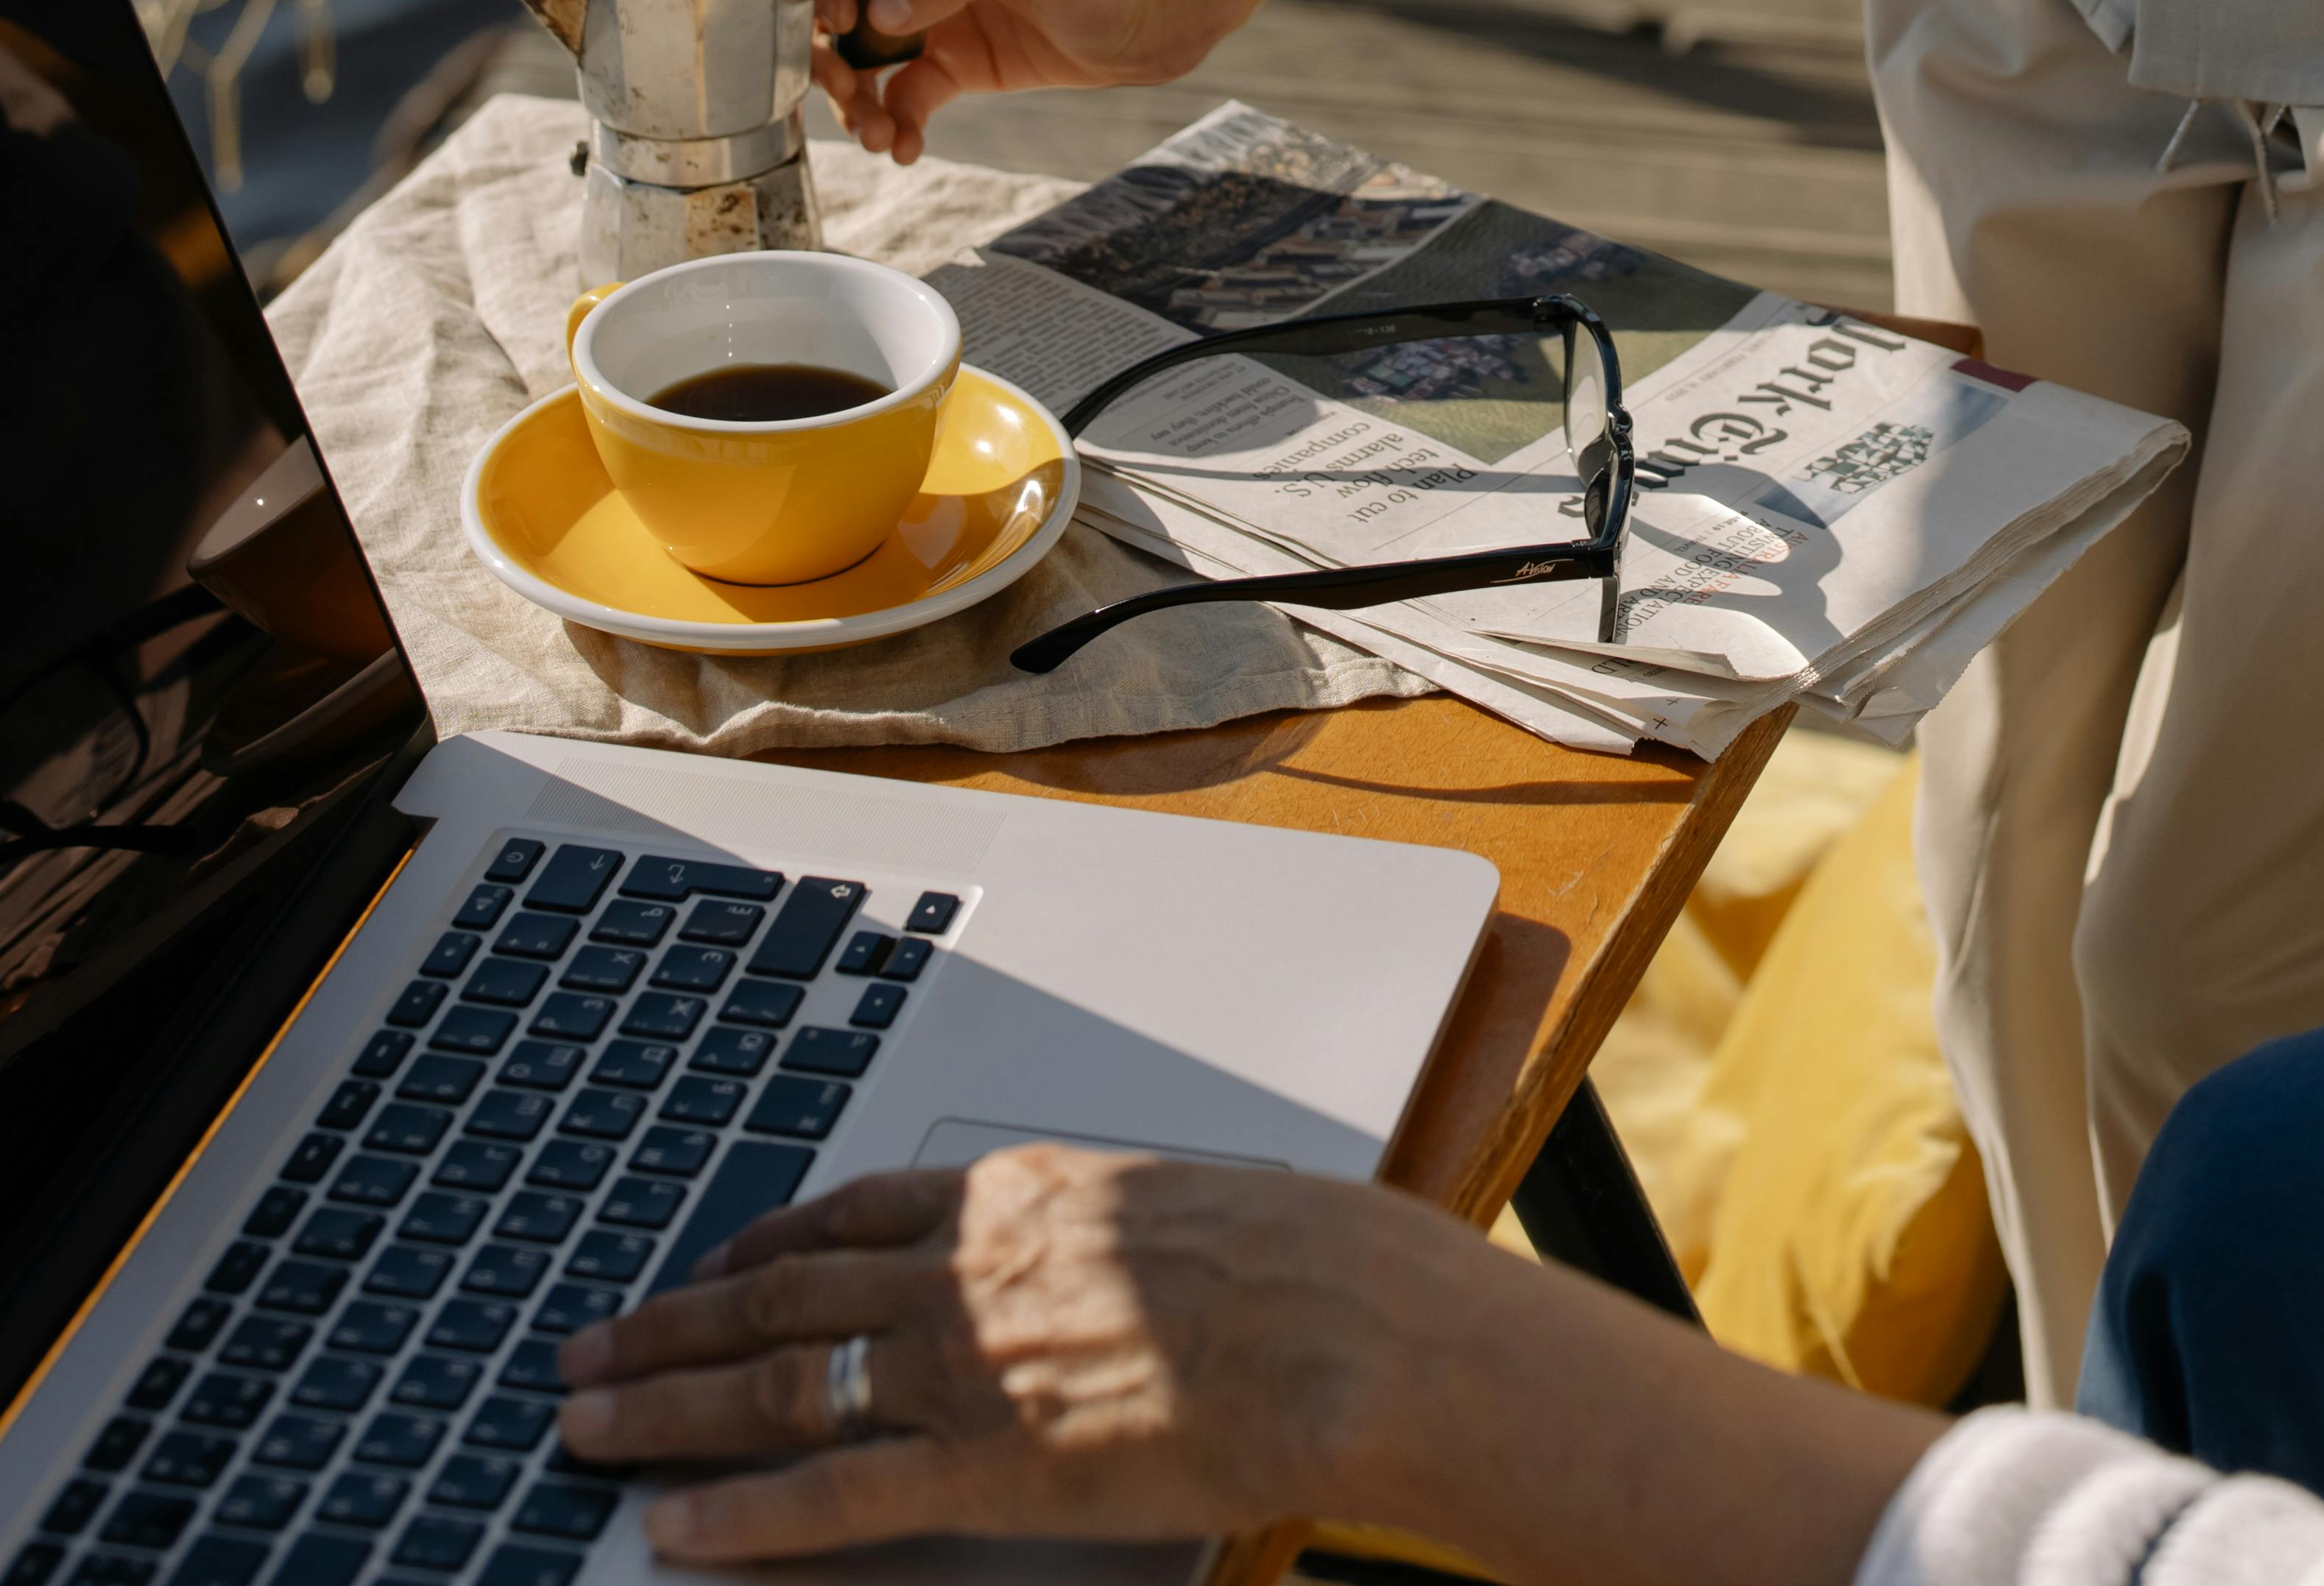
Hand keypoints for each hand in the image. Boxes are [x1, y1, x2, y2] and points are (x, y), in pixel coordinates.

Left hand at [553, 1149, 1426, 1559]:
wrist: (1343, 1325)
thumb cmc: (1302, 1263)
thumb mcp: (1184, 1207)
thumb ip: (1106, 1232)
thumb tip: (1103, 1248)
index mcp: (1023, 1193)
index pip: (855, 1212)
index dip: (766, 1240)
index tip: (710, 1259)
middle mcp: (971, 1266)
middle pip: (782, 1290)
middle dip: (674, 1321)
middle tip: (587, 1344)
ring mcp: (969, 1366)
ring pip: (777, 1381)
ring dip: (668, 1405)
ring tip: (584, 1426)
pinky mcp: (986, 1468)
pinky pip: (833, 1493)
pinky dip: (742, 1512)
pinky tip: (673, 1527)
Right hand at [814, 0, 1218, 163]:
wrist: (1149, 19)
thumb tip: (879, 15)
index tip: (839, 20)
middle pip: (836, 11)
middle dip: (825, 55)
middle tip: (845, 90)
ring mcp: (931, 22)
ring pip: (862, 64)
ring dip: (854, 103)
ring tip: (874, 135)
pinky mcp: (952, 67)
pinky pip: (903, 100)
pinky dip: (894, 126)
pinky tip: (903, 148)